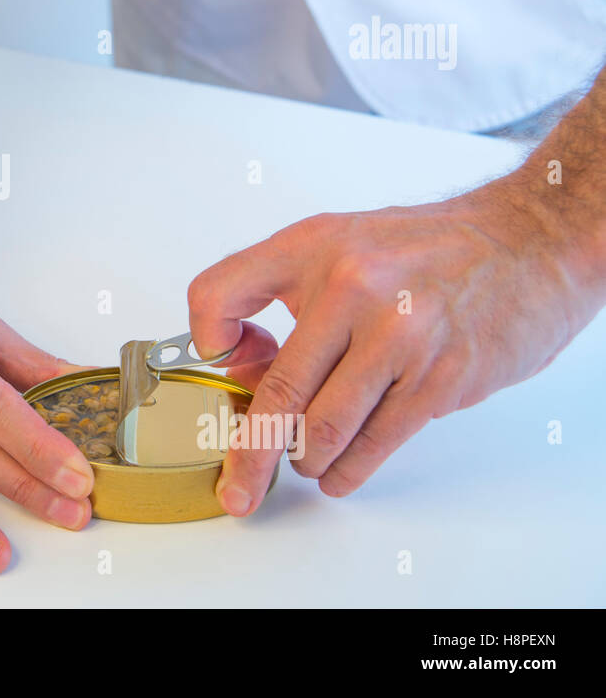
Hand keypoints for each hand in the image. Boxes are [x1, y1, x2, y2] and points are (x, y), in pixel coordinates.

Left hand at [188, 180, 603, 515]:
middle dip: (249, 454)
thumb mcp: (337, 246)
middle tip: (237, 487)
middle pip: (276, 391)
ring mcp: (400, 335)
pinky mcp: (440, 378)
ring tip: (306, 459)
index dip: (207, 339)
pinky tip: (337, 471)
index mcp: (311, 248)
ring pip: (323, 429)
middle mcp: (351, 287)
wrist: (524, 244)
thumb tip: (245, 369)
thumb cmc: (423, 250)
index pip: (220, 295)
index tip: (220, 365)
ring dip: (305, 459)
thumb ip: (282, 298)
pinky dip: (346, 469)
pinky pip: (374, 443)